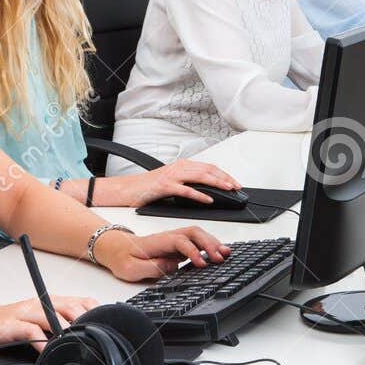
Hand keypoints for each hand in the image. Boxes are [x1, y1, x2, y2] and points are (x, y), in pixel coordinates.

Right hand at [0, 295, 95, 351]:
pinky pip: (29, 331)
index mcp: (49, 302)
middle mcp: (39, 304)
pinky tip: (47, 350)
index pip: (80, 302)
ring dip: (67, 329)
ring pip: (52, 315)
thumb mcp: (36, 323)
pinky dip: (41, 341)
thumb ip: (56, 328)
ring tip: (77, 343)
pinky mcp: (10, 325)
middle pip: (71, 307)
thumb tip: (81, 341)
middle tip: (96, 338)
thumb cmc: (5, 325)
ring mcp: (24, 313)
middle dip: (86, 321)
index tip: (107, 328)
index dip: (96, 314)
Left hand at [95, 226, 230, 281]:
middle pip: (193, 233)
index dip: (193, 251)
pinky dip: (209, 245)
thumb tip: (173, 266)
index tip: (201, 264)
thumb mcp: (131, 269)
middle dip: (209, 244)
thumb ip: (153, 267)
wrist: (117, 249)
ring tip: (225, 254)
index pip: (181, 242)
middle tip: (220, 258)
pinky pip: (197, 241)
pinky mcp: (177, 246)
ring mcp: (174, 240)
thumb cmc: (123, 258)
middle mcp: (168, 237)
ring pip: (198, 235)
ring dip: (212, 243)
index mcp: (158, 241)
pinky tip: (217, 252)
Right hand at [125, 160, 241, 206]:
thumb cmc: (148, 188)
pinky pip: (186, 190)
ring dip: (217, 183)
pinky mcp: (164, 186)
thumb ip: (188, 182)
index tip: (235, 183)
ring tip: (228, 189)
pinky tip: (208, 199)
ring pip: (200, 177)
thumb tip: (206, 190)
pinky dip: (199, 194)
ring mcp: (172, 176)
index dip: (225, 174)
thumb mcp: (172, 181)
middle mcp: (179, 168)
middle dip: (225, 178)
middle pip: (208, 170)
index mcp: (182, 165)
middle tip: (237, 187)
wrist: (126, 189)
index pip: (209, 167)